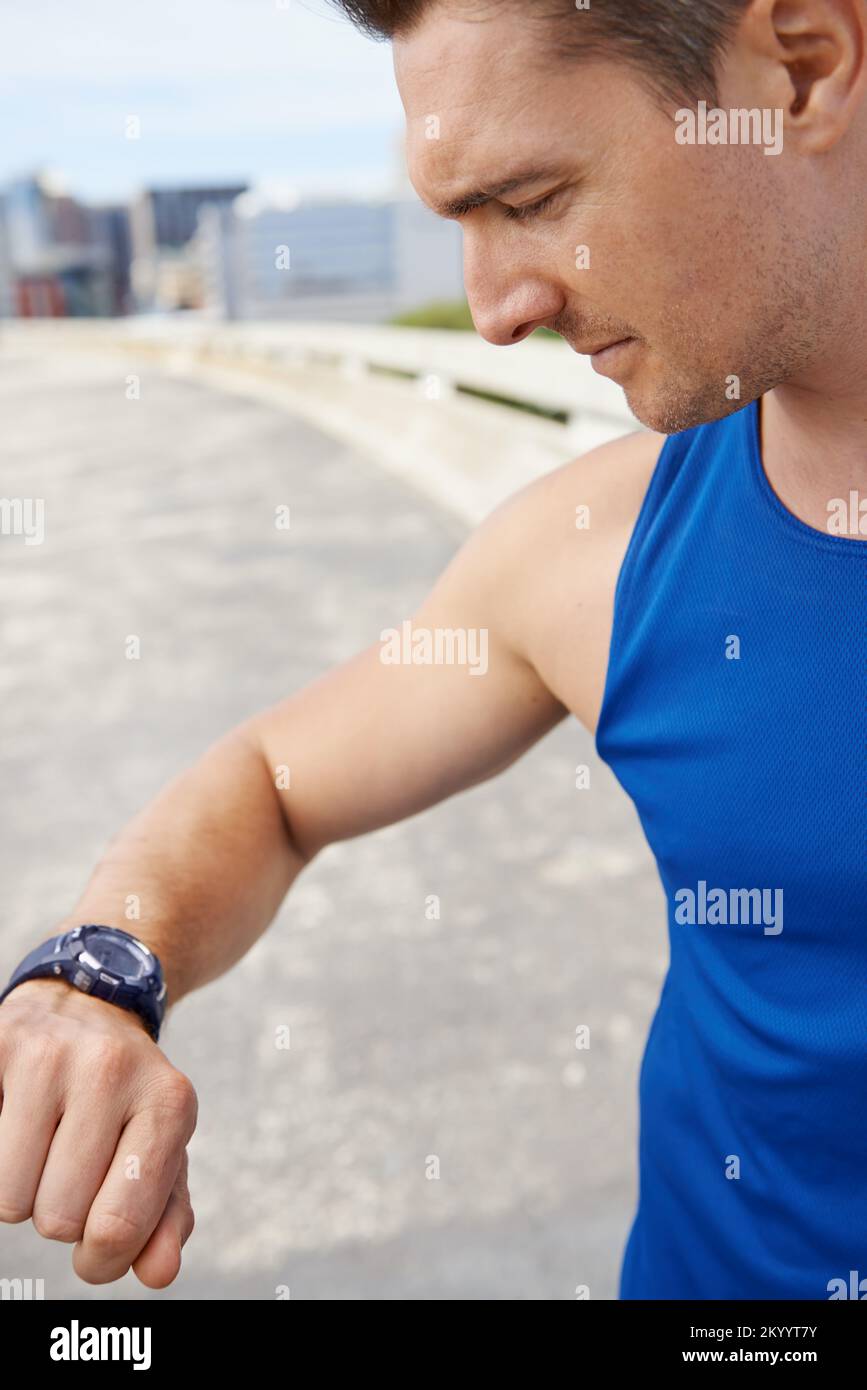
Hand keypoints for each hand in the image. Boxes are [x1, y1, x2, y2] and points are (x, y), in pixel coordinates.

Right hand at [0, 976, 195, 1285]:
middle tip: (71, 1169)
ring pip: (9, 1197)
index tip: (96, 1247)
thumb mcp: (162, 1149)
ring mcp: (50, 1054)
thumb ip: (167, 1218)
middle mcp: (112, 1069)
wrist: (88, 1007)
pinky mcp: (0, 1046)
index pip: (118, 1224)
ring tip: (43, 1146)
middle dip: (60, 1214)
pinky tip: (15, 1121)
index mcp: (169, 1102)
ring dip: (20, 1191)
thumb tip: (159, 1273)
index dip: (100, 1258)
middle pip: (58, 1218)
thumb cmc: (125, 1099)